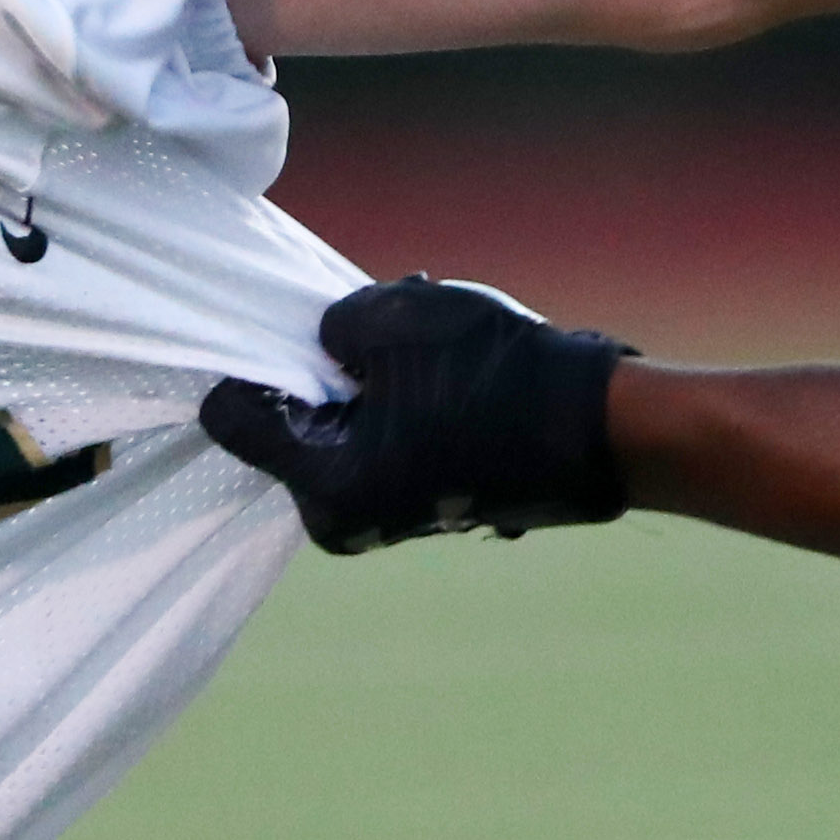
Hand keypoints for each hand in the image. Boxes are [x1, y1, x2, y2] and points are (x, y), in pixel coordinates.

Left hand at [199, 276, 632, 552]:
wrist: (603, 430)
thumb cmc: (497, 381)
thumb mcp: (396, 321)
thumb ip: (332, 324)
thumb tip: (326, 343)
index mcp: (325, 490)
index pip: (236, 420)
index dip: (252, 360)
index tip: (291, 325)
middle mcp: (350, 518)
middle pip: (299, 418)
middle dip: (332, 362)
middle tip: (385, 324)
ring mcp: (395, 513)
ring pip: (353, 420)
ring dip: (381, 371)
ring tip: (434, 330)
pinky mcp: (435, 498)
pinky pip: (396, 435)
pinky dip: (414, 396)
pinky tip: (461, 362)